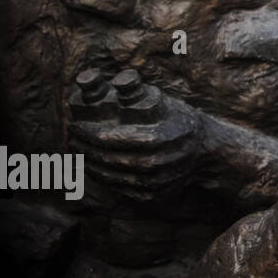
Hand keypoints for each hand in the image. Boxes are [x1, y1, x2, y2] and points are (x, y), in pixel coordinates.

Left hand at [69, 95, 204, 206]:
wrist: (206, 150)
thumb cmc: (179, 120)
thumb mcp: (164, 102)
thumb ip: (135, 93)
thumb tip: (99, 82)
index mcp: (159, 137)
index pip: (110, 137)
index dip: (87, 132)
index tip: (73, 124)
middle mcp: (156, 163)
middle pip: (106, 157)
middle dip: (83, 147)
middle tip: (72, 136)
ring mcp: (154, 182)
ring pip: (109, 175)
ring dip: (88, 163)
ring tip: (78, 150)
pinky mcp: (151, 195)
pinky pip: (118, 188)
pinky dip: (102, 177)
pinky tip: (93, 165)